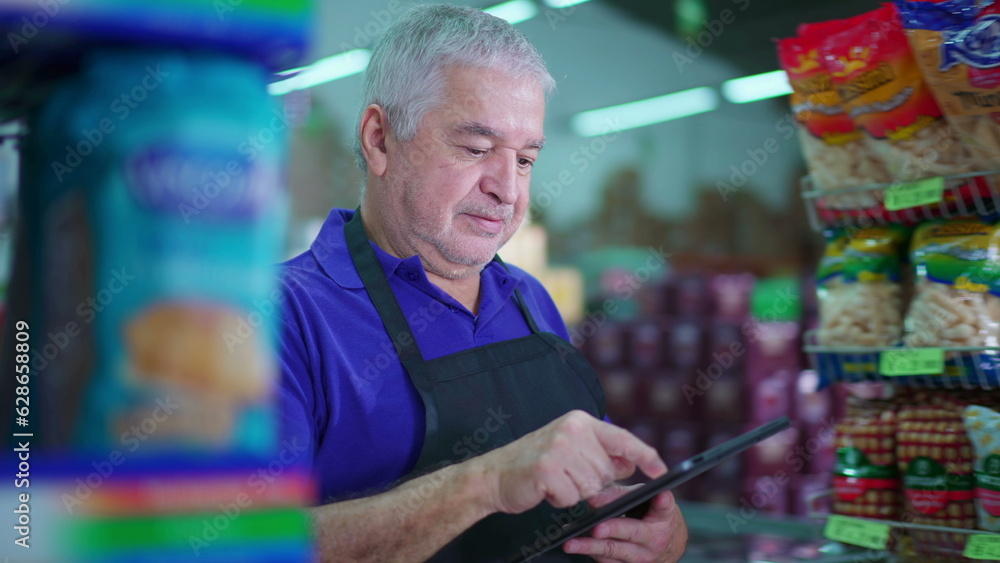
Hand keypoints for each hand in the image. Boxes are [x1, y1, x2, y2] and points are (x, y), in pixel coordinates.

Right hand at [475, 410, 666, 514]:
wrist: (493, 475)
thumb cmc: (533, 464)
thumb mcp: (568, 449)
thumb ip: (598, 454)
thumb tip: (628, 465)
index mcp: (580, 421)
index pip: (622, 438)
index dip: (645, 455)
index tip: (661, 470)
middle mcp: (572, 430)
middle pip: (607, 472)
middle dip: (592, 483)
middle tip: (566, 477)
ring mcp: (559, 448)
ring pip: (592, 487)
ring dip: (574, 493)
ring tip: (554, 481)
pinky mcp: (547, 469)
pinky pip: (572, 498)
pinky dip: (561, 500)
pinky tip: (545, 489)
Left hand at [563, 484, 686, 562]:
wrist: (668, 546)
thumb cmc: (652, 515)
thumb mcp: (645, 500)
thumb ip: (622, 494)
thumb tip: (593, 499)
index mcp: (662, 517)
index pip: (664, 507)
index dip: (662, 502)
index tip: (661, 495)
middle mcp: (654, 539)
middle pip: (632, 533)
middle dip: (612, 530)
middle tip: (597, 528)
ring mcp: (642, 557)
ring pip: (614, 552)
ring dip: (591, 547)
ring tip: (571, 543)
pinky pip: (608, 562)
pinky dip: (591, 553)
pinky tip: (576, 546)